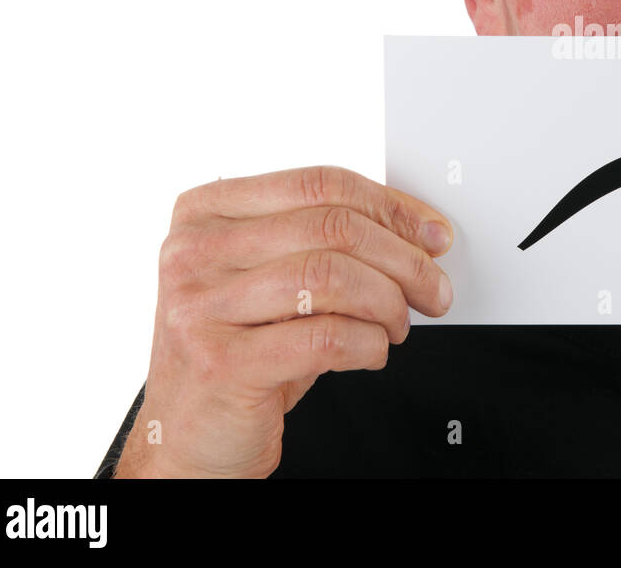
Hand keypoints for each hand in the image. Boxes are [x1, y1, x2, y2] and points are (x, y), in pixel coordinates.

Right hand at [113, 165, 452, 476]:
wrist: (186, 437)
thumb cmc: (241, 351)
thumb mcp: (274, 280)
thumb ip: (325, 242)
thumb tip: (419, 229)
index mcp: (206, 212)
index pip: (319, 184)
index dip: (391, 207)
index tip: (434, 235)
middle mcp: (194, 252)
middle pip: (332, 227)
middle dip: (404, 259)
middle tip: (434, 289)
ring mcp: (200, 307)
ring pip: (331, 276)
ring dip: (388, 302)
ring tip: (398, 324)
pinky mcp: (221, 363)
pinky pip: (326, 337)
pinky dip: (368, 343)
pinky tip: (372, 352)